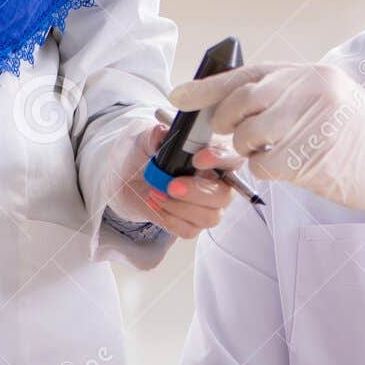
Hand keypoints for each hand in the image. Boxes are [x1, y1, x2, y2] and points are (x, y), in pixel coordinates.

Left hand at [108, 122, 244, 238]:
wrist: (131, 178)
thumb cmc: (148, 155)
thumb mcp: (148, 139)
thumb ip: (156, 135)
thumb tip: (162, 134)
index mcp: (215, 157)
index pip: (233, 157)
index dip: (221, 159)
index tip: (199, 159)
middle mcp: (218, 183)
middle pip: (224, 195)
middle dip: (197, 191)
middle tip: (172, 185)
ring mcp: (208, 207)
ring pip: (210, 216)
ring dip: (180, 207)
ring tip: (157, 193)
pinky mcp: (193, 224)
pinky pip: (190, 230)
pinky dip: (170, 219)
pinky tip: (157, 204)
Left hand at [169, 62, 364, 224]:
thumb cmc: (360, 138)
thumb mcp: (327, 102)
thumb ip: (283, 100)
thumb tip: (228, 109)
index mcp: (311, 74)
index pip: (248, 74)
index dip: (207, 87)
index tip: (177, 97)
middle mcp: (311, 90)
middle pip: (242, 101)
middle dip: (222, 122)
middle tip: (221, 135)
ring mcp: (311, 122)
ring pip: (246, 134)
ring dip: (244, 150)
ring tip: (264, 152)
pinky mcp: (310, 156)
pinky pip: (264, 165)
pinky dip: (263, 170)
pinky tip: (282, 168)